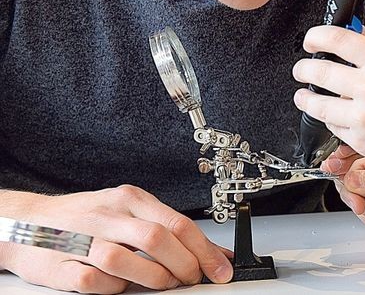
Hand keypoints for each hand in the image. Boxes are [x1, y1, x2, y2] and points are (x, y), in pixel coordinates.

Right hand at [0, 187, 231, 292]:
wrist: (23, 224)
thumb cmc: (83, 219)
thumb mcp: (127, 212)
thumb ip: (167, 229)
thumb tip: (212, 253)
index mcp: (129, 199)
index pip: (177, 223)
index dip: (204, 250)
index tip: (220, 269)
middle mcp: (107, 214)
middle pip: (157, 238)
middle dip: (184, 265)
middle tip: (190, 279)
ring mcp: (82, 239)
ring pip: (125, 259)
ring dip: (152, 277)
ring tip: (161, 283)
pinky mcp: (59, 264)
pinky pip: (93, 281)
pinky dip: (113, 288)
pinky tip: (120, 285)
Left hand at [293, 26, 364, 215]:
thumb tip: (360, 49)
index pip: (337, 39)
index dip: (317, 36)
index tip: (311, 39)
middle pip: (318, 70)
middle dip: (304, 69)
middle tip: (301, 69)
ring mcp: (362, 116)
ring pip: (317, 104)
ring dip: (306, 99)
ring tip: (304, 97)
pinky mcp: (360, 142)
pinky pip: (334, 128)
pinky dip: (333, 122)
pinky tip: (335, 119)